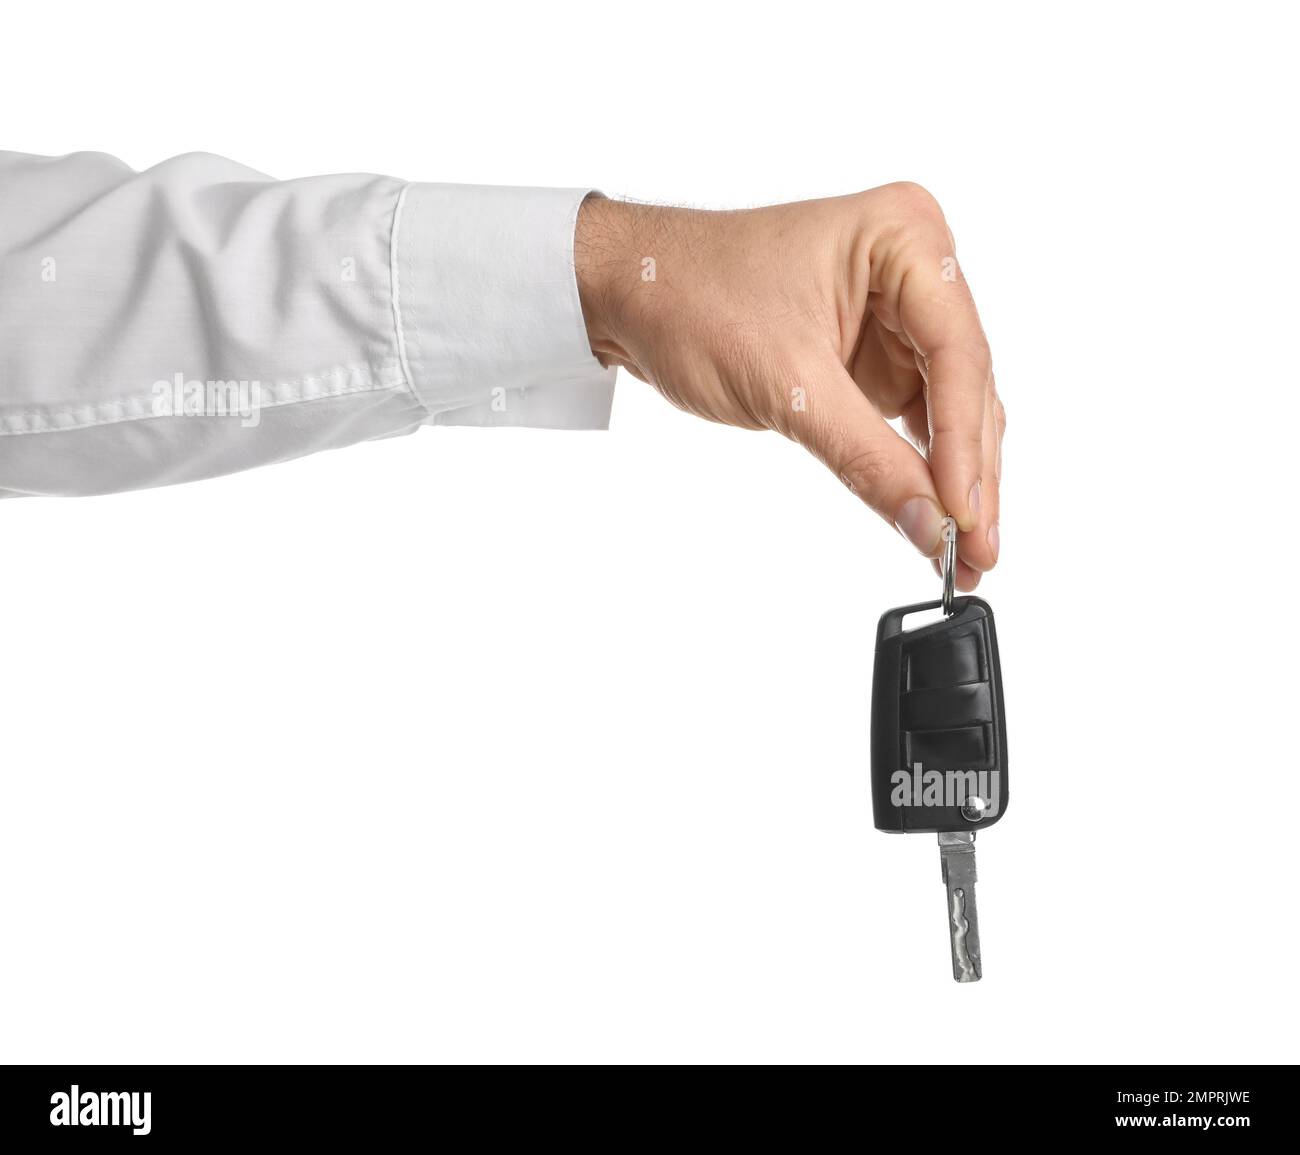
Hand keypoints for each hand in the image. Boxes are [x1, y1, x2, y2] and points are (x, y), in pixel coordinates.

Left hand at [575, 185, 1002, 588]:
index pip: (958, 354)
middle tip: (978, 553)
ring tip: (966, 554)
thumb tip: (931, 528)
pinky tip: (935, 518)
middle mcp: (915, 267)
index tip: (965, 518)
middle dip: (970, 474)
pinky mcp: (875, 352)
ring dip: (955, 480)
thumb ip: (867, 459)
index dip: (964, 445)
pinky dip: (922, 467)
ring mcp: (898, 312)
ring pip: (950, 408)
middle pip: (966, 384)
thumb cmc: (692, 299)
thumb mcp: (787, 386)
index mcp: (905, 237)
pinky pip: (916, 416)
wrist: (628, 291)